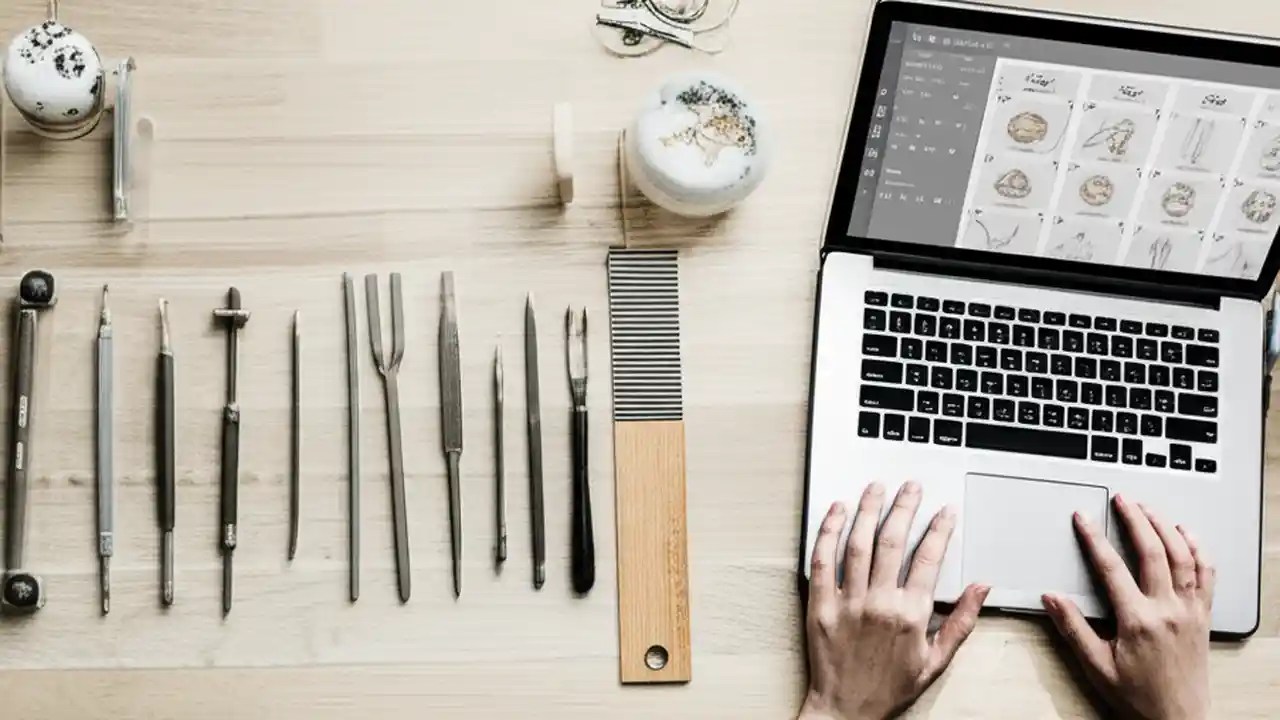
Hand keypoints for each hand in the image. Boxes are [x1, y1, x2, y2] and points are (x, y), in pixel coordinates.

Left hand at [799, 482, 989, 719]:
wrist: (846, 711)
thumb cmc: (890, 688)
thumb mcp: (936, 662)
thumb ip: (961, 622)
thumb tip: (982, 588)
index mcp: (911, 615)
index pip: (929, 558)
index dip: (939, 529)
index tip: (945, 511)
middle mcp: (879, 604)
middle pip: (893, 541)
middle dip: (904, 507)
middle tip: (910, 486)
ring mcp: (847, 603)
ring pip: (858, 544)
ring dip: (868, 510)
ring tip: (876, 488)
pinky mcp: (819, 605)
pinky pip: (822, 560)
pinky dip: (828, 532)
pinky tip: (837, 512)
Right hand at [1042, 495, 1213, 719]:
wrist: (1179, 719)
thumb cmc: (1138, 697)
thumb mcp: (1097, 667)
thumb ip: (1073, 629)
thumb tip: (1052, 598)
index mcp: (1138, 621)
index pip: (1112, 568)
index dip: (1094, 538)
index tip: (1083, 518)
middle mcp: (1168, 610)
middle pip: (1153, 551)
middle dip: (1135, 519)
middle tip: (1121, 499)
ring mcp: (1190, 611)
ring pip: (1183, 556)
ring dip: (1165, 527)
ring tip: (1149, 508)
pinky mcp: (1203, 615)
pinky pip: (1207, 574)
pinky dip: (1198, 549)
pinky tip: (1186, 535)